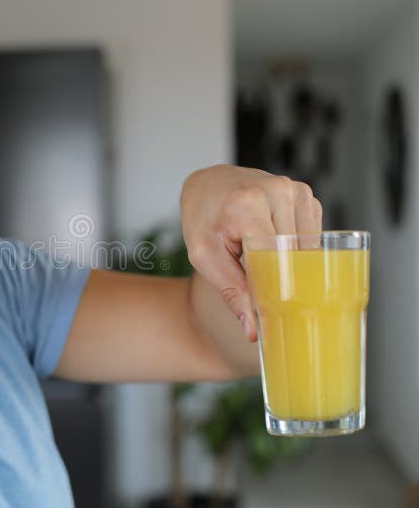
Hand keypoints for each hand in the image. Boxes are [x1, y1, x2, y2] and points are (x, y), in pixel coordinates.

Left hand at [180, 165, 322, 340]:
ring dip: (290, 263)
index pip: (275, 256)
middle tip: (266, 295)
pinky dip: (296, 249)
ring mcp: (296, 191)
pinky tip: (276, 248)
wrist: (208, 184)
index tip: (269, 312)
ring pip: (308, 248)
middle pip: (294, 255)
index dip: (274, 286)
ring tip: (262, 262)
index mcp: (248, 204)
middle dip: (283, 279)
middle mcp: (278, 192)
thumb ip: (230, 291)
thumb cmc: (203, 219)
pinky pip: (311, 236)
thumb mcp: (204, 256)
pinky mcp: (306, 196)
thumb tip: (254, 330)